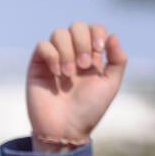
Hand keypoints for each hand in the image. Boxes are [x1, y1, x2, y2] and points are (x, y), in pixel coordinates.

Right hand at [27, 23, 126, 152]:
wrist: (66, 129)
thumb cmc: (89, 110)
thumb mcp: (111, 84)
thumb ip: (118, 60)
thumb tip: (112, 35)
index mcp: (90, 56)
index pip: (94, 28)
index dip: (97, 35)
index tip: (98, 55)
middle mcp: (72, 54)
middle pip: (76, 26)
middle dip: (82, 42)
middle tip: (84, 66)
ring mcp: (53, 59)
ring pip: (58, 33)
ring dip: (67, 51)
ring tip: (69, 74)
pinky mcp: (37, 66)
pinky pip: (42, 45)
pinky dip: (52, 56)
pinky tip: (57, 74)